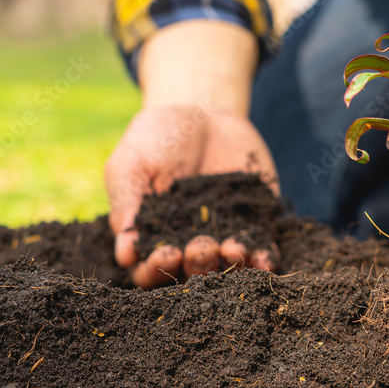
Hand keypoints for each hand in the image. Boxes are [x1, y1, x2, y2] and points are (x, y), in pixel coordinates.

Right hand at [105, 103, 279, 287]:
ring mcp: (224, 237)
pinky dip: (264, 259)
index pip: (150, 271)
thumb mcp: (131, 165)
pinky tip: (264, 258)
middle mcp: (187, 246)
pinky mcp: (256, 225)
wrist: (201, 112)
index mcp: (152, 239)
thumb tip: (124, 255)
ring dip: (231, 266)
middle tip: (199, 247)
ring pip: (228, 268)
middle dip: (197, 266)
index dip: (156, 270)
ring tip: (231, 249)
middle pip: (192, 275)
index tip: (166, 253)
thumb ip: (126, 205)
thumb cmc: (155, 138)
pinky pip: (262, 251)